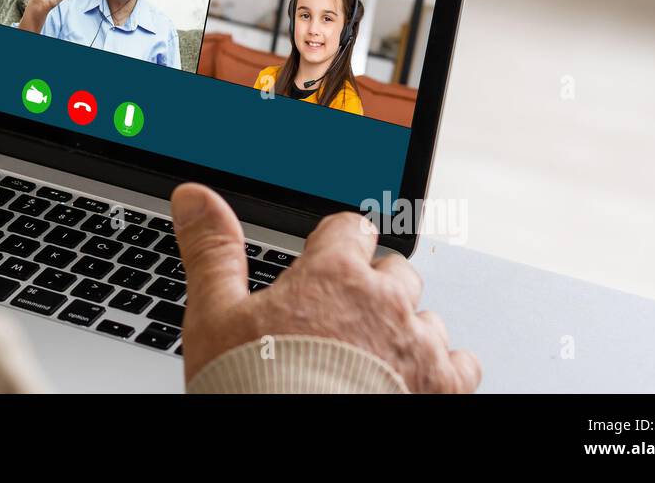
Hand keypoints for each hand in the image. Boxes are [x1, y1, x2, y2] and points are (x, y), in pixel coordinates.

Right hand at [172, 183, 480, 392]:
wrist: (300, 457)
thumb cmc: (253, 389)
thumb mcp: (215, 317)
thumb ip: (212, 251)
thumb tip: (193, 196)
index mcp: (332, 274)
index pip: (350, 228)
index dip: (334, 246)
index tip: (323, 265)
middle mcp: (384, 300)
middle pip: (393, 271)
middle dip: (372, 288)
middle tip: (340, 322)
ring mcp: (419, 345)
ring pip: (426, 318)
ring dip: (405, 331)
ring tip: (372, 361)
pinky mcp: (444, 388)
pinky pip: (461, 364)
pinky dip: (441, 370)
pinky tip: (413, 382)